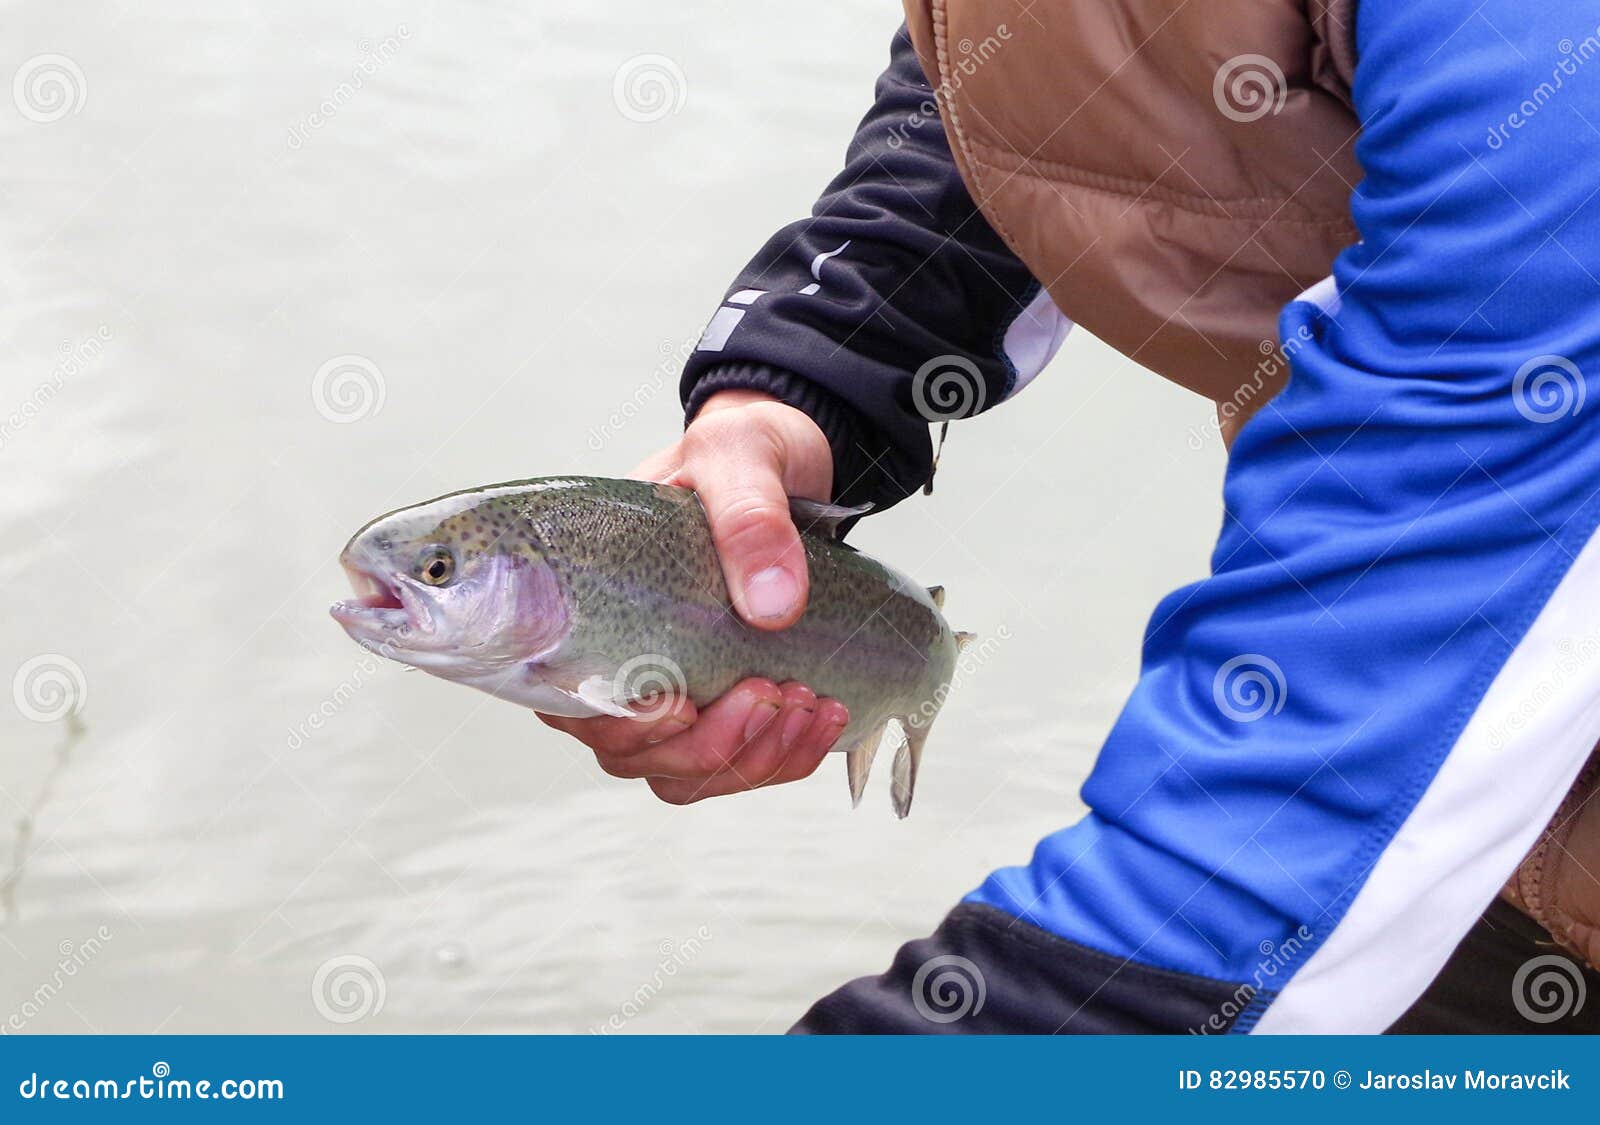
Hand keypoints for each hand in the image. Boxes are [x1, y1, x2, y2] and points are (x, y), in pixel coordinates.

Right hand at [541, 390, 849, 803]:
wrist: (789, 455)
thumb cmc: (739, 450)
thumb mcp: (740, 457)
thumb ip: (749, 516)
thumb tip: (772, 607)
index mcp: (589, 603)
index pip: (571, 703)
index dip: (624, 726)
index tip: (684, 704)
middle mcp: (620, 658)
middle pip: (633, 755)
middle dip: (710, 745)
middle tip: (777, 690)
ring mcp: (673, 686)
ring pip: (685, 773)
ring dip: (752, 760)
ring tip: (809, 705)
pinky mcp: (726, 698)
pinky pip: (736, 764)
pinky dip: (783, 756)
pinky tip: (826, 715)